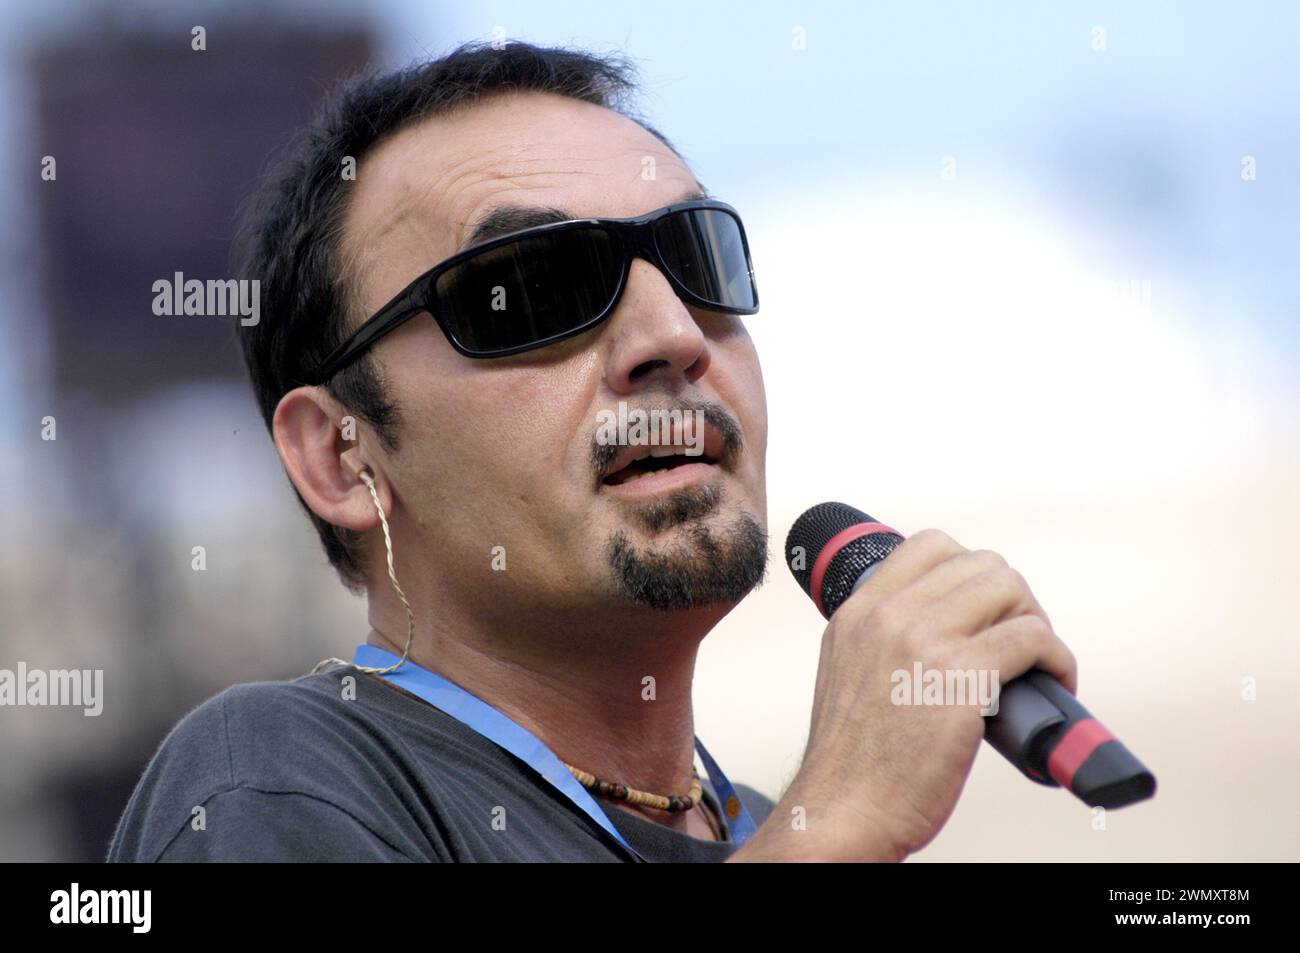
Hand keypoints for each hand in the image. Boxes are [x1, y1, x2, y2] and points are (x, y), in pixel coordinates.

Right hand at [730, 530, 1076, 861]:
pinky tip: (1055, 682)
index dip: (971, 569)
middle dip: (1013, 598)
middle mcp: (887, 615)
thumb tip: (941, 633)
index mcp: (858, 611)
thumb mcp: (847, 673)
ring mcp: (923, 642)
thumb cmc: (853, 762)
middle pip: (980, 564)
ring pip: (1009, 589)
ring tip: (1038, 660)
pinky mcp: (960, 678)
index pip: (930, 545)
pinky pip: (1031, 639)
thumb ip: (882, 642)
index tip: (985, 608)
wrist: (843, 810)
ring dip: (1037, 621)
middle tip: (1020, 639)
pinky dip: (1057, 658)